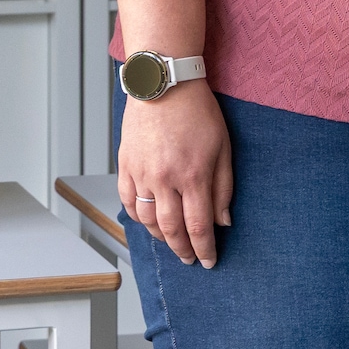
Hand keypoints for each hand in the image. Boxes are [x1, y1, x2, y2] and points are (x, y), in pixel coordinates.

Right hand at [119, 83, 233, 267]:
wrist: (164, 87)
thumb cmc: (199, 113)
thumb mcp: (223, 147)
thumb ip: (223, 187)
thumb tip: (223, 221)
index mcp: (194, 176)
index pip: (199, 226)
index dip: (204, 248)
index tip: (209, 262)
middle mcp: (165, 180)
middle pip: (171, 230)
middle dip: (183, 250)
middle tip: (190, 260)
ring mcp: (142, 175)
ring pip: (148, 220)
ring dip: (160, 238)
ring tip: (172, 244)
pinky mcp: (125, 167)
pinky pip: (129, 203)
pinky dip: (139, 218)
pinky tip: (149, 223)